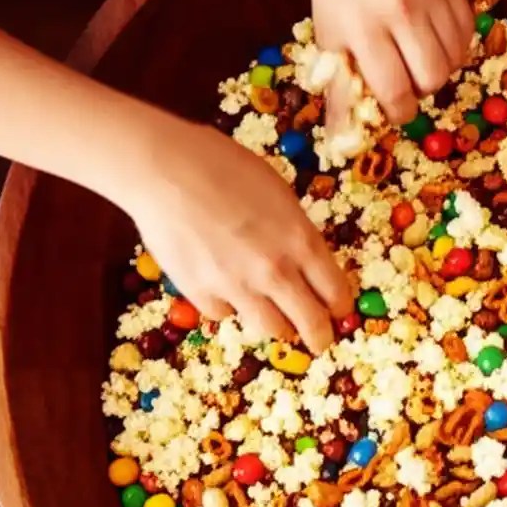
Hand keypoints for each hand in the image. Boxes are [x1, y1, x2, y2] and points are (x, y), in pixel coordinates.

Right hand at [105, 116, 352, 351]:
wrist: (165, 170)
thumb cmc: (224, 166)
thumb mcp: (278, 193)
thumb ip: (295, 232)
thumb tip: (304, 258)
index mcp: (301, 241)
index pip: (336, 292)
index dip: (341, 307)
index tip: (339, 313)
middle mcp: (275, 272)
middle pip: (310, 323)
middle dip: (319, 336)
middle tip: (320, 341)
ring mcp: (238, 287)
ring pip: (271, 329)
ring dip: (277, 325)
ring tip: (275, 319)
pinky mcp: (202, 294)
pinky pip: (224, 314)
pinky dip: (228, 306)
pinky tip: (222, 288)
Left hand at [311, 0, 474, 123]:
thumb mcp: (328, 28)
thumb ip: (340, 81)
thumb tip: (343, 135)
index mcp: (362, 26)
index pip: (394, 91)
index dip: (398, 112)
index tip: (393, 110)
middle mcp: (401, 12)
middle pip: (432, 79)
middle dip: (420, 91)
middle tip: (405, 81)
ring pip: (455, 60)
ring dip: (438, 68)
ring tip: (417, 57)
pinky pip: (467, 34)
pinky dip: (454, 45)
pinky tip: (433, 38)